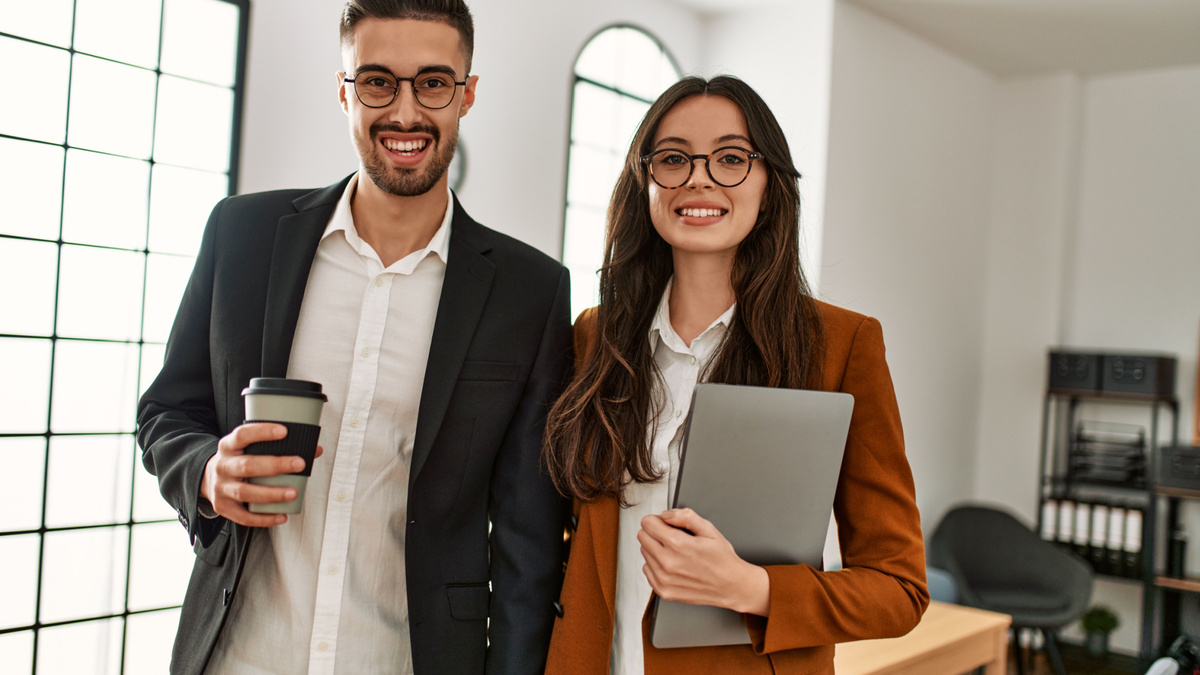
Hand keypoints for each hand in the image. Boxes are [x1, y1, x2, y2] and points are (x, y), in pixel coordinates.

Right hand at [200, 423, 323, 526]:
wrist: (207, 479)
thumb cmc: (238, 460)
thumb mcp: (248, 447)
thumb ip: (277, 446)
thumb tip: (315, 449)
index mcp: (228, 446)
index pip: (242, 435)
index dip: (262, 432)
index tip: (284, 431)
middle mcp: (222, 466)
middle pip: (247, 466)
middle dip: (275, 466)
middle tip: (299, 464)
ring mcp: (221, 488)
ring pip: (245, 492)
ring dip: (271, 494)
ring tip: (293, 493)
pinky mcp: (223, 507)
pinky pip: (244, 516)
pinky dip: (264, 518)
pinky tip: (282, 516)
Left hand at [638, 507, 770, 615]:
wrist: (731, 586)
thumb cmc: (722, 560)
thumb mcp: (709, 529)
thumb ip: (685, 516)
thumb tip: (666, 514)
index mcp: (678, 545)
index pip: (647, 523)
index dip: (658, 520)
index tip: (666, 524)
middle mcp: (668, 563)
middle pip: (642, 537)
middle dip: (655, 533)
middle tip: (672, 537)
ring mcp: (664, 579)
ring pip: (644, 553)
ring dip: (655, 549)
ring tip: (676, 553)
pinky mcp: (664, 591)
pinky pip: (647, 570)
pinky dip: (656, 565)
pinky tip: (673, 565)